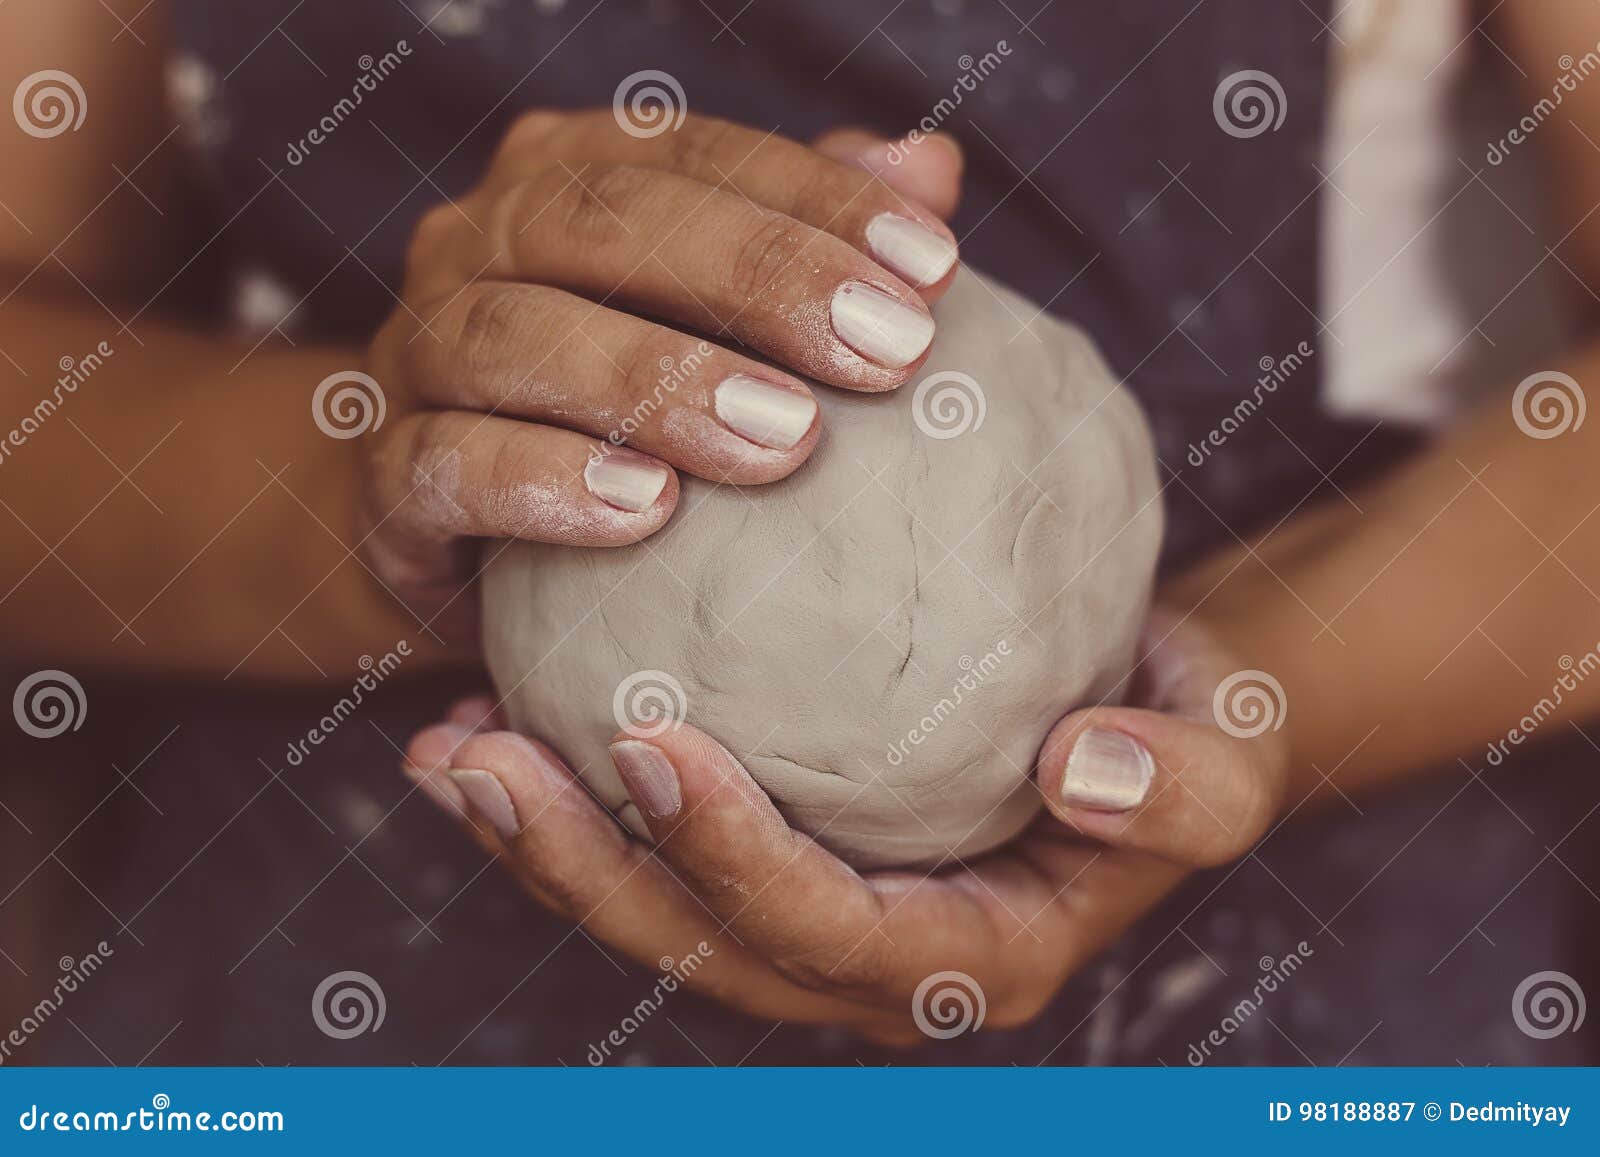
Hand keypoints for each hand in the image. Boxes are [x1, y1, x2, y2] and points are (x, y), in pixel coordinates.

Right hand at [358, 111, 962, 635]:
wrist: (448, 520)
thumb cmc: (612, 406)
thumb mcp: (713, 318)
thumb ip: (805, 239)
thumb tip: (931, 167)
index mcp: (564, 180)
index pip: (690, 153)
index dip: (814, 199)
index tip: (935, 270)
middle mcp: (477, 242)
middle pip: (603, 223)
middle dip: (756, 278)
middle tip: (886, 353)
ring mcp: (417, 353)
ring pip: (513, 334)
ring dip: (654, 380)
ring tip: (785, 442)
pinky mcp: (384, 477)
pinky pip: (443, 464)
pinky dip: (540, 481)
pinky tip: (645, 511)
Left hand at [402, 610, 1287, 1043]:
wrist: (1136, 716)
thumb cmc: (1183, 729)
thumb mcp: (1231, 749)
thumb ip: (1188, 782)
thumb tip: (1080, 767)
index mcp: (970, 965)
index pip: (831, 935)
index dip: (733, 863)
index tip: (648, 743)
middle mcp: (871, 970)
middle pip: (701, 946)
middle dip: (580, 869)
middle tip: (480, 758)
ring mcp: (810, 926)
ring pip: (650, 909)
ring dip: (538, 840)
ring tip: (444, 747)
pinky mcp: (772, 861)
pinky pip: (651, 845)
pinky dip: (566, 794)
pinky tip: (486, 711)